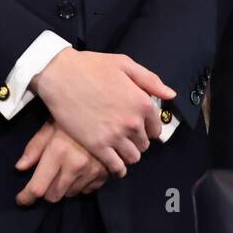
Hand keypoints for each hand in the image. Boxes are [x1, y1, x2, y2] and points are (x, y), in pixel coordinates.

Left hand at [15, 120, 108, 204]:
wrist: (105, 112)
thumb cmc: (72, 116)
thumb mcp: (50, 126)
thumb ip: (34, 148)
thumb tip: (20, 168)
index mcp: (58, 152)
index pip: (38, 187)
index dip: (26, 197)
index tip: (21, 199)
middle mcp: (75, 165)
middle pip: (53, 196)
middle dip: (46, 189)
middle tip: (46, 176)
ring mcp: (92, 171)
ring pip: (70, 194)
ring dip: (64, 187)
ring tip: (66, 168)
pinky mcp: (105, 174)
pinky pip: (86, 191)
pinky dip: (80, 185)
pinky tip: (80, 170)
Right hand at [32, 49, 173, 176]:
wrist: (60, 75)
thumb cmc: (91, 66)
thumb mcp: (125, 64)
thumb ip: (150, 80)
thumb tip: (171, 95)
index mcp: (142, 102)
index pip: (156, 127)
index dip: (148, 128)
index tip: (140, 127)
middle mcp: (133, 122)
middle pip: (145, 144)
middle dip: (138, 141)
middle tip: (126, 137)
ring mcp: (115, 136)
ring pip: (133, 157)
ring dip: (129, 154)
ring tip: (120, 149)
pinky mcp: (97, 146)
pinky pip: (116, 167)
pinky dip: (118, 168)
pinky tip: (115, 165)